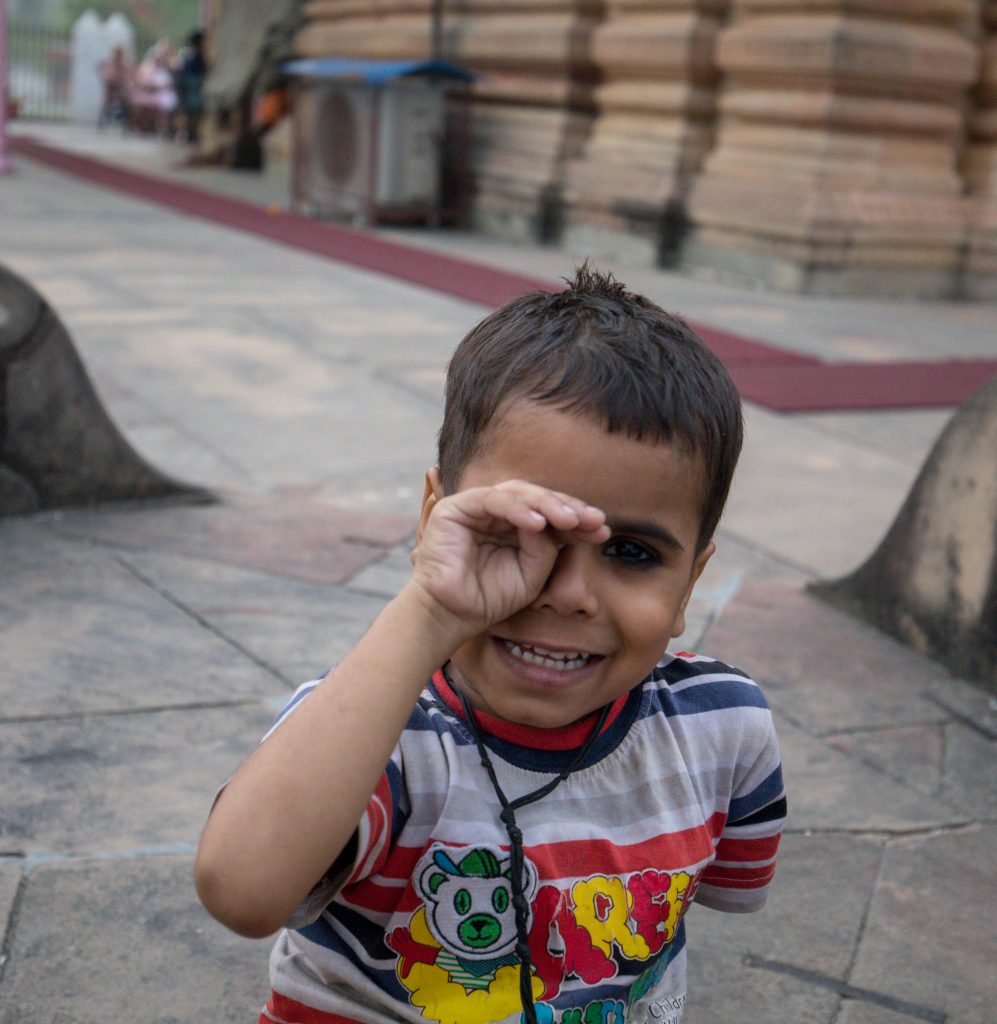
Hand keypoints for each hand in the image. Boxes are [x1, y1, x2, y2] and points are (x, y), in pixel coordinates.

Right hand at [409, 480, 609, 641]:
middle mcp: (496, 512)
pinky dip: (517, 509)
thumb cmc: (490, 597)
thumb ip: (547, 547)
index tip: (602, 530)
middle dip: (568, 507)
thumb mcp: (533, 573)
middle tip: (593, 520)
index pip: (550, 513)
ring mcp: (476, 507)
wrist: (452, 616)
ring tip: (571, 521)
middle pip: (537, 497)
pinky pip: (492, 500)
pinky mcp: (455, 508)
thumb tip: (566, 522)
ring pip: (517, 493)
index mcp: (515, 525)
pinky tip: (538, 523)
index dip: (577, 519)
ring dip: (548, 505)